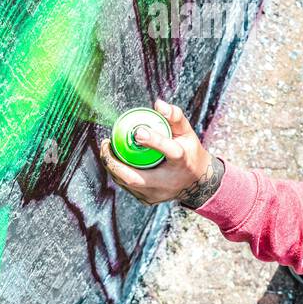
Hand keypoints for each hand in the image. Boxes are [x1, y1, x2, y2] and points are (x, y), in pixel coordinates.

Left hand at [99, 98, 216, 205]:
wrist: (196, 182)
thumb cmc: (188, 152)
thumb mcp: (187, 133)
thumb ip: (175, 117)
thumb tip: (158, 103)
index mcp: (182, 162)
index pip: (170, 151)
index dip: (154, 141)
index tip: (138, 132)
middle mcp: (169, 183)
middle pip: (136, 177)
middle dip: (114, 162)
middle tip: (105, 143)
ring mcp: (157, 195)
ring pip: (127, 183)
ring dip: (113, 166)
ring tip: (107, 149)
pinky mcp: (148, 200)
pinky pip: (127, 186)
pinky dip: (119, 173)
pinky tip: (114, 160)